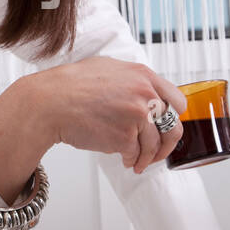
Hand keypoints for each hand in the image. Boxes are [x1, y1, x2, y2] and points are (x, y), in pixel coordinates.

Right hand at [47, 58, 186, 172]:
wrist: (51, 102)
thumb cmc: (71, 85)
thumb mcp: (109, 68)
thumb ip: (134, 80)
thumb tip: (148, 93)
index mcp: (143, 76)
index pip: (178, 101)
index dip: (174, 118)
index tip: (167, 127)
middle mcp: (145, 94)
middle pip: (173, 127)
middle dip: (166, 145)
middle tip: (158, 152)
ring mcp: (136, 116)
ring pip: (153, 145)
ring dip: (146, 157)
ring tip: (136, 162)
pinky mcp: (124, 137)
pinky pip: (135, 154)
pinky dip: (131, 160)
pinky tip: (124, 160)